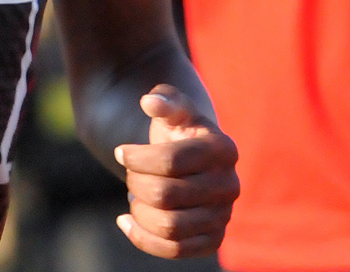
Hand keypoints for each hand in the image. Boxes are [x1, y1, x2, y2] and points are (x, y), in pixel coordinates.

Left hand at [113, 84, 239, 259]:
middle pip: (166, 195)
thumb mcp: (172, 109)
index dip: (137, 158)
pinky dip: (143, 239)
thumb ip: (163, 99)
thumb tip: (150, 102)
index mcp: (223, 148)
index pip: (171, 161)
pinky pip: (175, 250)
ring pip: (169, 227)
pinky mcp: (213, 240)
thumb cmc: (178, 131)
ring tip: (133, 195)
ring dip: (139, 211)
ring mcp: (223, 216)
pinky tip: (125, 221)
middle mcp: (230, 185)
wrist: (192, 161)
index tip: (120, 152)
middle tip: (129, 174)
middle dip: (135, 183)